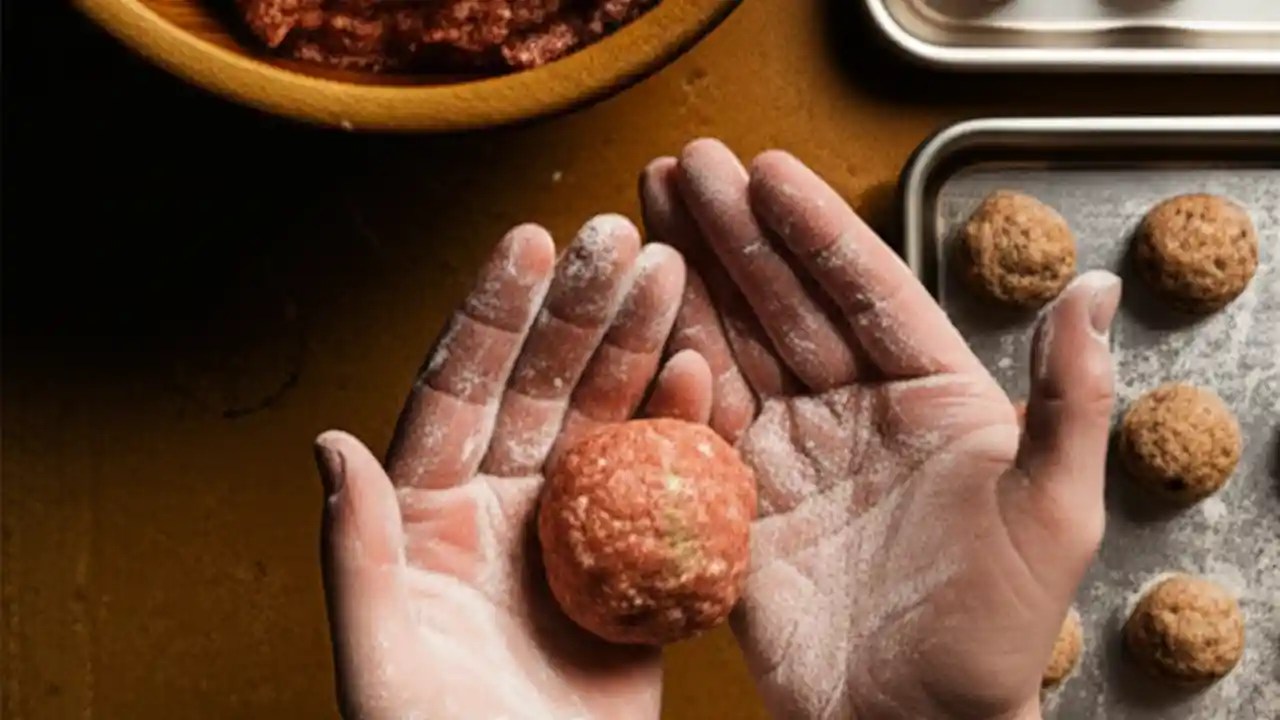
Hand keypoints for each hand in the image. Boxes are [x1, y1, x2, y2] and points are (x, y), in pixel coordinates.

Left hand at [314, 217, 713, 718]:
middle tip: (618, 238)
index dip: (493, 314)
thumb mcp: (386, 661)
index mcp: (428, 514)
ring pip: (607, 413)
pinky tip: (703, 370)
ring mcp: (573, 529)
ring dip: (637, 343)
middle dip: (578, 308)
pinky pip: (664, 476)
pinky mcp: (635, 562)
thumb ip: (359, 553)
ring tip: (670, 275)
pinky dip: (687, 424)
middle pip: (542, 384)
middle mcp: (500, 506)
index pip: (459, 390)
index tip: (528, 244)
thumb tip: (330, 444)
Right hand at [641, 140, 1121, 719]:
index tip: (770, 171)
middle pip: (787, 303)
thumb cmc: (995, 634)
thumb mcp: (1053, 513)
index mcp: (931, 395)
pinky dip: (669, 363)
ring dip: (692, 276)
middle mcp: (855, 410)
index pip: (867, 292)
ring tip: (649, 207)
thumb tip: (1094, 294)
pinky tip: (639, 308)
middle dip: (736, 231)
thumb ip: (1069, 401)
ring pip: (735, 345)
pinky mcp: (738, 495)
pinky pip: (698, 419)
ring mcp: (791, 450)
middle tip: (687, 165)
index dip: (817, 229)